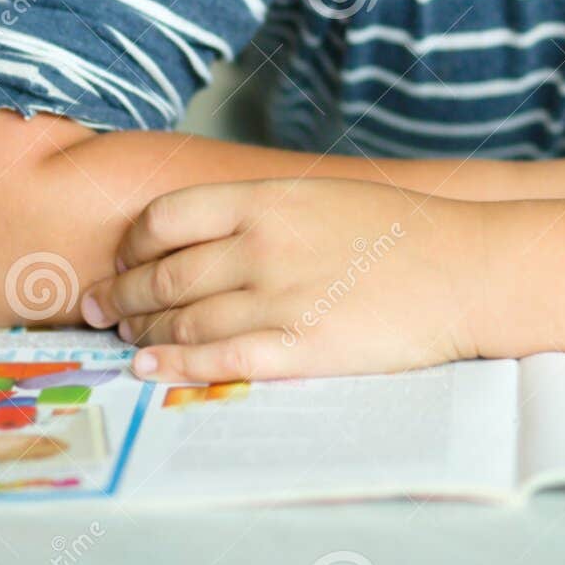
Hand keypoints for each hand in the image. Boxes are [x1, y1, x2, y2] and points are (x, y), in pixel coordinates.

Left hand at [79, 177, 484, 382]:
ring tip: (125, 338)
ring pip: (182, 318)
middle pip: (163, 273)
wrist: (464, 269)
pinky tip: (148, 368)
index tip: (123, 260)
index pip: (167, 217)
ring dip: (141, 330)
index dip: (133, 243)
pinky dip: (172, 364)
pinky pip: (217, 359)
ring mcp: (279, 298)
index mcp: (269, 200)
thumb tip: (208, 235)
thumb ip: (264, 212)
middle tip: (100, 308)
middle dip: (121, 294)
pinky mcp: (299, 348)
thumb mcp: (324, 197)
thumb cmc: (401, 232)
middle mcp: (263, 245)